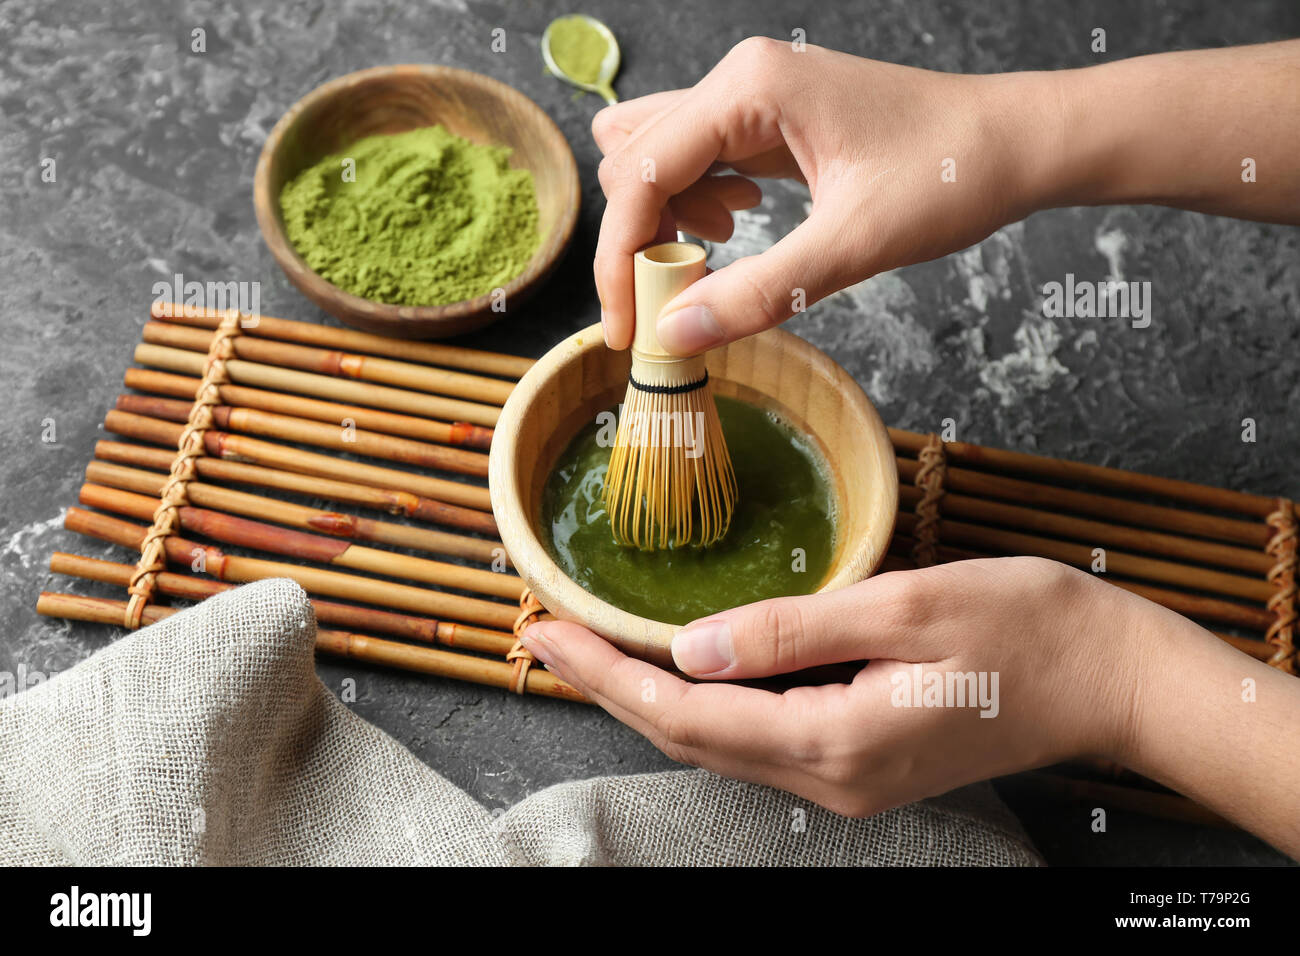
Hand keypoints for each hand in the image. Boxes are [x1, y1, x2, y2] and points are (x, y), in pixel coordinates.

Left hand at [521, 557, 1148, 816]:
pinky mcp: (861, 762)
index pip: (685, 715)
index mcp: (836, 741)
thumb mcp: (904, 608)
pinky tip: (680, 667)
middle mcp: (831, 778)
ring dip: (648, 697)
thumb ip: (792, 631)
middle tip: (547, 636)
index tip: (545, 634)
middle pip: (689, 738)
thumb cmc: (1026, 628)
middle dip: (609, 688)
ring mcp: (846, 779)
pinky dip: (704, 703)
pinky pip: (757, 737)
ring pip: (718, 741)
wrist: (1110, 679)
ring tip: (593, 647)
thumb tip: (691, 650)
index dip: (605, 676)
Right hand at [591, 38, 1051, 353]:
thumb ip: (760, 291)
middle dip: (642, 238)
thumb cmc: (950, 174)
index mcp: (749, 87)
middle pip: (634, 160)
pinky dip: (699, 205)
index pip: (639, 174)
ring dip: (669, 219)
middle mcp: (740, 79)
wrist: (1015, 143)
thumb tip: (676, 334)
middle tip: (682, 297)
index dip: (621, 258)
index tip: (629, 330)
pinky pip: (700, 160)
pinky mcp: (770, 119)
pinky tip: (740, 228)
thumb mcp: (853, 245)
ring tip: (719, 256)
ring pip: (660, 158)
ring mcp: (753, 96)